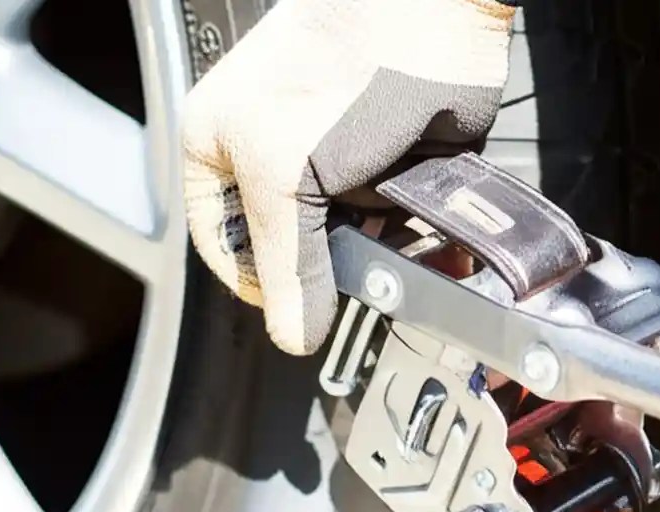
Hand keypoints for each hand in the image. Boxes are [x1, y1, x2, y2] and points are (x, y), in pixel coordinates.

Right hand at [182, 0, 515, 353]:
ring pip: (356, 246)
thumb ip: (287, 259)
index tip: (295, 310)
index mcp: (223, 147)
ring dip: (383, 266)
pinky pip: (407, 230)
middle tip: (354, 285)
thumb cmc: (343, 57)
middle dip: (329, 275)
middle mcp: (282, 160)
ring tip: (398, 265)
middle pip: (297, 253)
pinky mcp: (401, 171)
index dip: (260, 284)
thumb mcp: (285, 169)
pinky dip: (424, 249)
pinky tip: (435, 256)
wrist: (435, 15)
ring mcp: (344, 166)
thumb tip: (292, 332)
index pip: (226, 246)